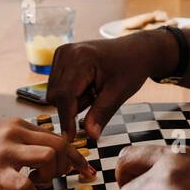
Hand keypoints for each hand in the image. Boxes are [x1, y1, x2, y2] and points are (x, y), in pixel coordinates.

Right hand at [0, 117, 94, 189]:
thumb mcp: (0, 141)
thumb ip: (24, 145)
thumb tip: (52, 157)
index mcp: (18, 126)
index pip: (58, 136)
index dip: (77, 156)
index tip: (87, 171)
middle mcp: (14, 133)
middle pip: (60, 144)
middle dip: (69, 165)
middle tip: (58, 179)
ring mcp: (4, 151)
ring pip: (49, 156)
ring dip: (51, 175)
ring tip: (37, 183)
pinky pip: (24, 182)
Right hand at [46, 31, 174, 141]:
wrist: (136, 50)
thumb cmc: (131, 67)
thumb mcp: (119, 93)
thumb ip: (102, 114)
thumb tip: (90, 136)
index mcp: (81, 58)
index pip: (65, 95)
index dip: (67, 119)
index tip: (70, 139)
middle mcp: (67, 52)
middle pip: (56, 95)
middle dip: (74, 106)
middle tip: (97, 99)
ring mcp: (62, 53)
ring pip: (54, 92)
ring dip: (72, 100)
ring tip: (94, 91)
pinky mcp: (61, 57)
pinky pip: (56, 85)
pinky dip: (70, 92)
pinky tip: (88, 86)